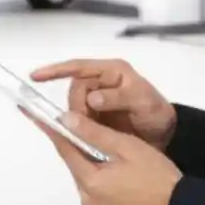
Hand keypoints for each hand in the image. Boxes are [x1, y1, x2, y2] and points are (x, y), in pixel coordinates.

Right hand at [31, 58, 176, 151]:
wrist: (168, 136)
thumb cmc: (157, 113)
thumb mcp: (143, 102)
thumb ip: (118, 98)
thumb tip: (92, 98)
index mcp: (111, 71)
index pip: (78, 67)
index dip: (56, 70)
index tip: (36, 77)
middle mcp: (101, 82)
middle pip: (74, 92)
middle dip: (76, 109)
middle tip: (87, 126)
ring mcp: (97, 100)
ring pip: (75, 108)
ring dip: (79, 121)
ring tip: (93, 133)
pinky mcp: (96, 118)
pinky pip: (80, 121)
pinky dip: (80, 129)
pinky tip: (86, 137)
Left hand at [32, 110, 182, 204]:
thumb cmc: (157, 176)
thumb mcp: (128, 147)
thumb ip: (95, 133)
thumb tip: (65, 119)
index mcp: (90, 181)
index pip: (64, 148)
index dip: (51, 128)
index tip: (31, 111)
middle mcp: (88, 199)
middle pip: (77, 163)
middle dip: (82, 145)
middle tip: (92, 128)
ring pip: (88, 176)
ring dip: (95, 162)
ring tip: (116, 152)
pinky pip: (98, 191)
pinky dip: (103, 177)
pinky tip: (121, 171)